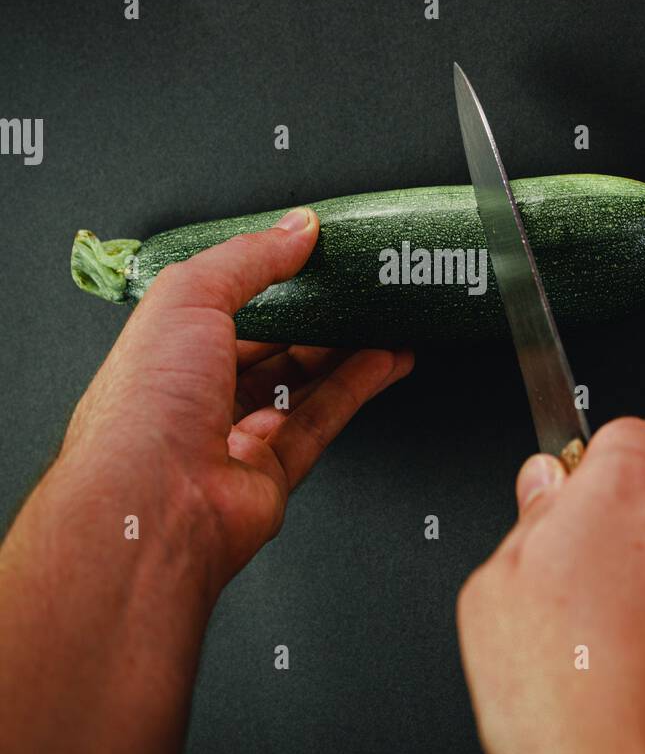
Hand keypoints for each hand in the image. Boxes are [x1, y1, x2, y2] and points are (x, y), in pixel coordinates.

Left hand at [0, 206, 412, 753]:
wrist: (149, 528)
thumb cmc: (140, 429)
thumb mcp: (184, 306)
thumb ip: (245, 260)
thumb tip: (298, 224)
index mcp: (165, 355)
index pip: (221, 302)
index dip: (269, 271)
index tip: (317, 243)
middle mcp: (197, 395)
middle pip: (266, 341)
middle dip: (315, 309)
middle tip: (369, 275)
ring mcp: (237, 439)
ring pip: (303, 379)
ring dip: (347, 345)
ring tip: (395, 310)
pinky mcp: (276, 476)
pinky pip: (327, 421)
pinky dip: (361, 388)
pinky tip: (393, 360)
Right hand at [457, 417, 644, 753]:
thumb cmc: (583, 704)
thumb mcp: (492, 599)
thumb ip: (525, 526)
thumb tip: (541, 495)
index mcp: (630, 485)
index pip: (622, 437)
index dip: (589, 479)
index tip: (565, 515)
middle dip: (627, 544)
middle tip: (580, 607)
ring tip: (616, 670)